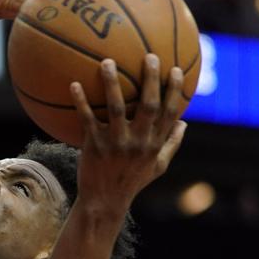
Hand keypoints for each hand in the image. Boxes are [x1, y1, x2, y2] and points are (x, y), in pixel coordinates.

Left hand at [72, 54, 187, 212]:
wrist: (104, 202)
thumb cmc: (131, 181)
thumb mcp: (158, 166)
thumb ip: (171, 144)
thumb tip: (185, 122)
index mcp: (154, 144)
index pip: (169, 113)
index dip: (174, 91)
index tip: (175, 69)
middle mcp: (138, 142)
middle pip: (149, 106)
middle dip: (151, 80)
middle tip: (149, 56)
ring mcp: (116, 143)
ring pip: (117, 108)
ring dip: (112, 84)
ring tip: (107, 62)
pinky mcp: (93, 146)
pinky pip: (87, 119)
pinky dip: (81, 102)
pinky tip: (74, 84)